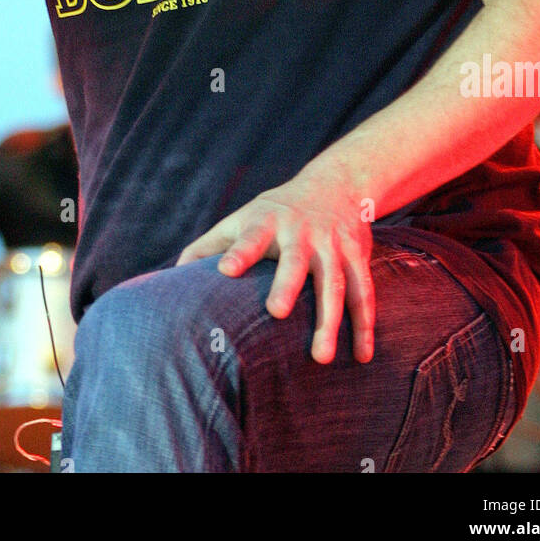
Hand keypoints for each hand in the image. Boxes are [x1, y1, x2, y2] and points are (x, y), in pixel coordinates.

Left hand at [176, 157, 374, 363]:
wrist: (336, 183)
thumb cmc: (275, 211)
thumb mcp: (243, 218)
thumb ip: (209, 245)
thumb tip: (175, 276)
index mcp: (266, 222)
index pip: (250, 236)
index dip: (239, 252)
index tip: (226, 269)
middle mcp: (301, 232)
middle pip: (295, 260)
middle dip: (287, 285)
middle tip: (277, 312)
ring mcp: (332, 245)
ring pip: (333, 283)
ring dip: (330, 320)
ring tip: (321, 357)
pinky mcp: (357, 257)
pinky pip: (362, 292)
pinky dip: (364, 325)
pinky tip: (362, 356)